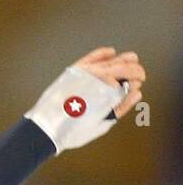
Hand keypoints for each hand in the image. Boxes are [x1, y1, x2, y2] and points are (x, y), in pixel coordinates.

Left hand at [25, 50, 145, 154]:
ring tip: (131, 60)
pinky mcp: (75, 70)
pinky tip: (112, 52)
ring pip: (111, 60)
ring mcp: (87, 71)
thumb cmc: (74, 131)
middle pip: (124, 66)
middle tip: (139, 74)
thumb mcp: (101, 124)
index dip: (136, 81)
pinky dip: (104, 53)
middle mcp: (99, 77)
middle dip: (135, 70)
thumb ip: (121, 107)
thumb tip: (136, 93)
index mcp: (108, 91)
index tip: (138, 85)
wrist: (45, 129)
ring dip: (124, 59)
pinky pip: (93, 57)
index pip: (130, 79)